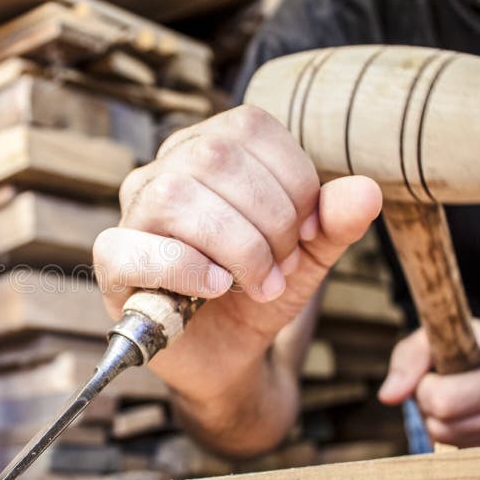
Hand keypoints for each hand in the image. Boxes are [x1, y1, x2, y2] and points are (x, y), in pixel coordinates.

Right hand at [92, 105, 381, 453]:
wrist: (228, 351)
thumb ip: (333, 222)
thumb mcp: (308, 255)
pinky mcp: (113, 261)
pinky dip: (187, 268)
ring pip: (174, 196)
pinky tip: (215, 288)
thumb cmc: (259, 291)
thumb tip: (366, 190)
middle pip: (213, 157)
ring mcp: (132, 213)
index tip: (306, 235)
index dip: (292, 180)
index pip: (249, 128)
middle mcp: (164, 169)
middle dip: (267, 220)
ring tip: (256, 284)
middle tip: (282, 268)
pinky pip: (136, 249)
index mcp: (209, 149)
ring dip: (234, 247)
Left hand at [379, 319, 479, 446]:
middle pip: (442, 427)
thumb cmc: (467, 345)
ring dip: (438, 419)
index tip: (440, 369)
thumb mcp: (441, 336)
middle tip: (444, 383)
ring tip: (457, 395)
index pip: (444, 401)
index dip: (426, 385)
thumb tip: (387, 398)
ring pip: (448, 442)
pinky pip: (458, 451)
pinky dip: (452, 433)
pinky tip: (466, 412)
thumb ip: (409, 359)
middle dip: (429, 405)